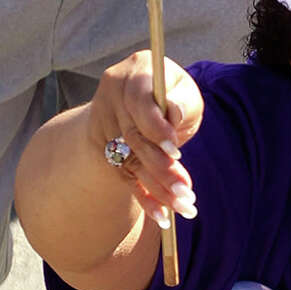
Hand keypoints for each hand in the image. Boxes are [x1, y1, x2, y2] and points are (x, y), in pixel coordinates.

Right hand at [89, 51, 202, 228]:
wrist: (140, 101)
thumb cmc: (173, 94)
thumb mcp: (184, 90)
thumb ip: (182, 101)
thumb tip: (173, 113)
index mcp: (134, 72)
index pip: (140, 101)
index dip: (156, 127)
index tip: (175, 151)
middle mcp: (113, 96)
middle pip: (134, 137)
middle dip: (162, 167)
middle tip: (186, 192)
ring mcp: (105, 123)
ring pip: (131, 161)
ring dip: (158, 187)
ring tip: (184, 206)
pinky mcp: (105, 148)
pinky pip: (124, 177)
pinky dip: (145, 198)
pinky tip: (163, 216)